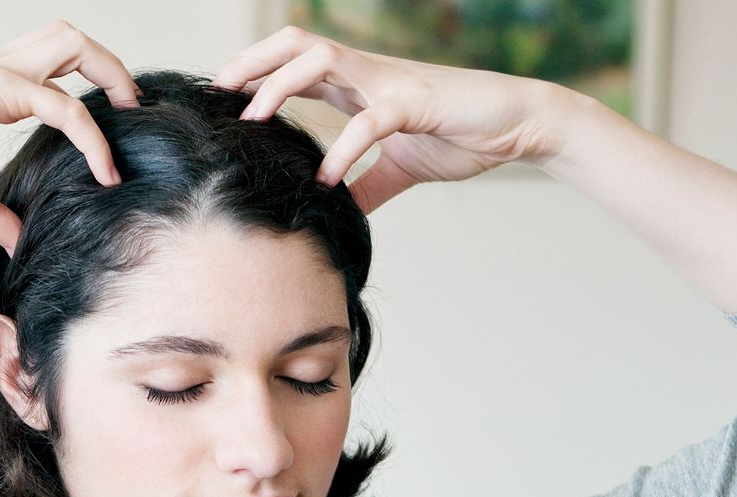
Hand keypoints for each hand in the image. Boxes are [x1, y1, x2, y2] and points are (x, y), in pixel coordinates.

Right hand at [0, 20, 139, 253]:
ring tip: (130, 117)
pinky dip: (91, 138)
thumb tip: (18, 242)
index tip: (109, 132)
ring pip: (72, 45)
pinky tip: (104, 171)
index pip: (49, 67)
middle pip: (68, 38)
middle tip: (131, 108)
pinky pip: (62, 106)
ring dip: (110, 75)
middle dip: (108, 65)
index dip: (83, 88)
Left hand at [213, 26, 575, 212]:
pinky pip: (369, 121)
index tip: (222, 98)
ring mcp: (390, 83)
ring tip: (253, 120)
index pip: (296, 64)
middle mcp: (368, 74)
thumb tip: (338, 211)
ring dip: (280, 86)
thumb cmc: (460, 135)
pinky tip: (326, 179)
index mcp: (361, 83)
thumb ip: (366, 185)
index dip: (256, 73)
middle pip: (297, 45)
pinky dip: (342, 150)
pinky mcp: (416, 104)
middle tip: (218, 94)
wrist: (518, 125)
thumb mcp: (400, 167)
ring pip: (322, 61)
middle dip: (252, 62)